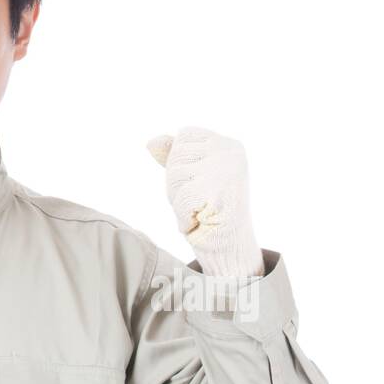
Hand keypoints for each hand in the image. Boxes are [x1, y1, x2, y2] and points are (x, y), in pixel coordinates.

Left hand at [146, 126, 264, 277]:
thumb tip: (151, 142)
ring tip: (200, 211)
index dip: (181, 163)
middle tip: (199, 202)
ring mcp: (226, 171)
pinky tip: (200, 222)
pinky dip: (184, 217)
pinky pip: (181, 198)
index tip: (200, 183)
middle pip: (176, 156)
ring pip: (175, 176)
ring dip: (179, 201)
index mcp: (228, 144)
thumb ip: (175, 155)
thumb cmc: (210, 210)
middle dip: (177, 184)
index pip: (185, 134)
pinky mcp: (218, 192)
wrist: (231, 248)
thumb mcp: (193, 175)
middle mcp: (231, 153)